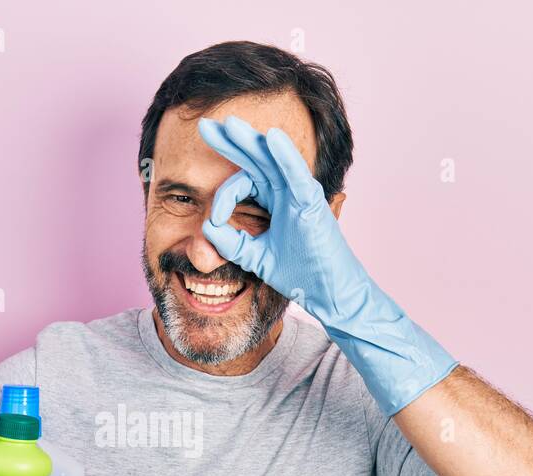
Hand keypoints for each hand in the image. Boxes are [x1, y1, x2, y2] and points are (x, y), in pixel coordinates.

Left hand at [198, 115, 455, 416]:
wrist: (328, 293)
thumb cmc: (300, 274)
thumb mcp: (256, 257)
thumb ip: (232, 242)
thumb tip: (207, 227)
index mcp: (275, 200)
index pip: (244, 181)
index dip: (224, 196)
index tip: (214, 219)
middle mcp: (288, 191)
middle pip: (256, 158)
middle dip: (231, 141)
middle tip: (205, 124)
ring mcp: (301, 195)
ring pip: (273, 159)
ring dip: (251, 141)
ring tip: (230, 124)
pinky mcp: (313, 204)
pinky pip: (297, 175)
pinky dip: (285, 156)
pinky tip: (270, 139)